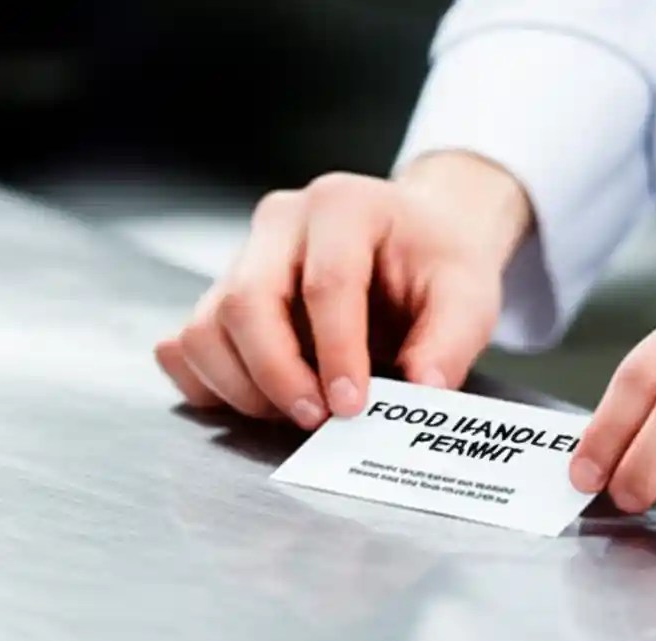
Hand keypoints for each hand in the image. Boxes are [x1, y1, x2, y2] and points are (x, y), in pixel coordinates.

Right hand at [155, 152, 530, 428]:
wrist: (415, 236)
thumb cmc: (435, 260)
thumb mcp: (469, 293)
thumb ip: (449, 343)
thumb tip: (422, 391)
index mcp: (343, 206)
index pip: (326, 284)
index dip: (335, 353)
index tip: (352, 406)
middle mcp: (281, 223)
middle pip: (247, 301)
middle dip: (276, 374)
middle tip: (316, 419)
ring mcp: (243, 255)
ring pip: (206, 326)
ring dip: (240, 386)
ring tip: (294, 412)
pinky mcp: (222, 293)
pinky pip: (187, 343)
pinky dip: (208, 383)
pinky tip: (255, 402)